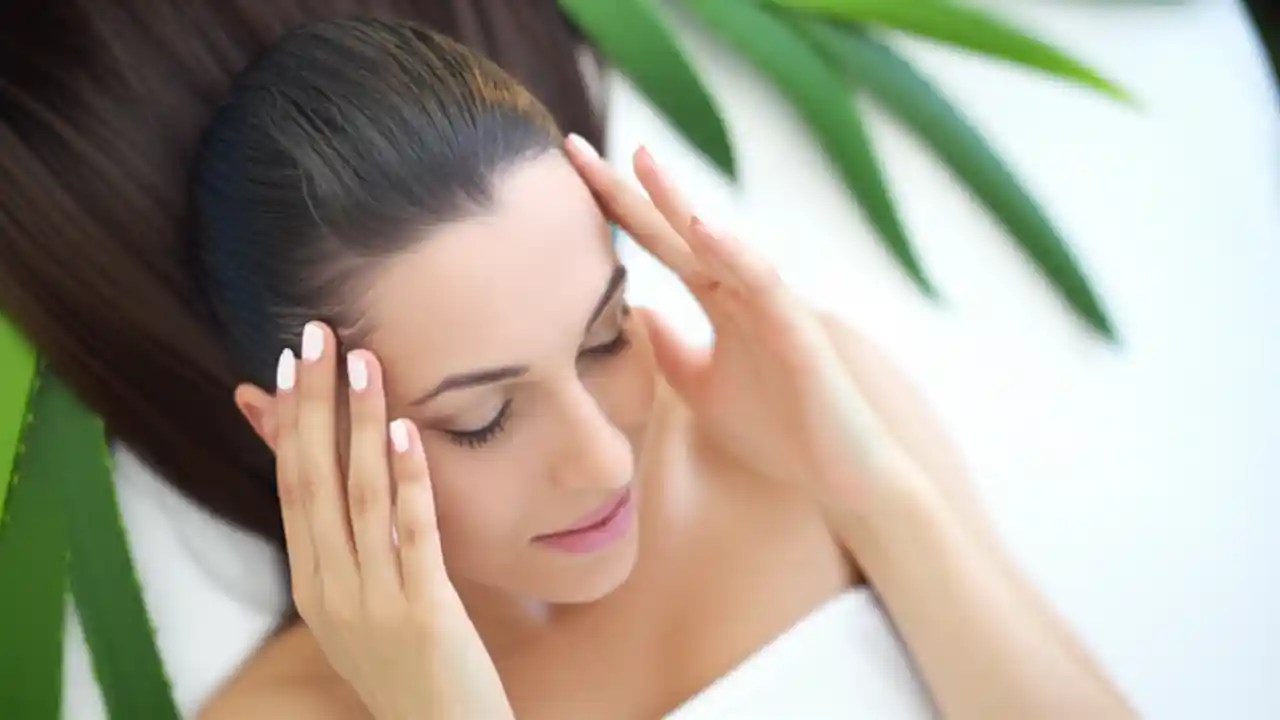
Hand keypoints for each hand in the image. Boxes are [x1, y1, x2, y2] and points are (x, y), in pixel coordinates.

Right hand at [273, 322, 512, 719]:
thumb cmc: (408, 664)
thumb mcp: (359, 603)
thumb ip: (343, 541)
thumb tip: (329, 480)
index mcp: (313, 584)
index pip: (292, 484)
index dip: (290, 419)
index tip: (291, 357)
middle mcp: (331, 591)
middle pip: (311, 479)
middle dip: (312, 403)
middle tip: (316, 333)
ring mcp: (372, 603)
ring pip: (358, 497)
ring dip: (358, 422)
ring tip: (364, 360)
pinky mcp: (422, 612)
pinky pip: (411, 534)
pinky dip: (406, 478)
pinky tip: (406, 430)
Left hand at [565, 136, 920, 510]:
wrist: (842, 477)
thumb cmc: (780, 432)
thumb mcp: (701, 388)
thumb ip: (669, 349)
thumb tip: (634, 317)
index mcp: (719, 300)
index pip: (656, 243)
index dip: (615, 208)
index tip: (567, 171)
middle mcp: (742, 290)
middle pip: (676, 229)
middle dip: (628, 188)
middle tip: (575, 147)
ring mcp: (772, 306)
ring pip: (720, 242)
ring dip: (680, 202)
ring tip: (641, 160)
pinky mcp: (800, 333)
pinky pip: (765, 285)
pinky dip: (735, 254)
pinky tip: (702, 229)